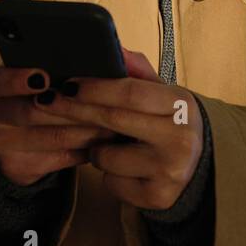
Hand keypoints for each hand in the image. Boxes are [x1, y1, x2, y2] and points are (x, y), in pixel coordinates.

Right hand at [0, 65, 118, 186]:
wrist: (12, 135)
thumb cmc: (34, 94)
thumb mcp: (35, 74)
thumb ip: (64, 59)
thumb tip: (106, 50)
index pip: (0, 80)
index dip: (19, 80)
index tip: (45, 78)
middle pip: (31, 112)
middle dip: (72, 107)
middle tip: (104, 102)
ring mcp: (3, 145)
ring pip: (53, 137)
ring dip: (88, 129)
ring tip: (115, 121)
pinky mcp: (20, 168)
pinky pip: (62, 158)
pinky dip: (87, 149)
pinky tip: (106, 142)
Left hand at [37, 46, 204, 211]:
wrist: (199, 166)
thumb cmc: (169, 122)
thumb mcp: (162, 93)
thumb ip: (137, 70)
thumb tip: (114, 48)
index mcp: (181, 104)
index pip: (130, 92)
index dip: (94, 87)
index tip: (66, 83)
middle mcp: (179, 138)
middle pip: (113, 120)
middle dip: (74, 110)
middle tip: (46, 101)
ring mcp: (169, 170)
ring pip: (106, 156)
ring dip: (96, 149)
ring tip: (112, 144)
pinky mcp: (157, 197)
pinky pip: (111, 183)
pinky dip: (110, 175)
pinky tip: (125, 168)